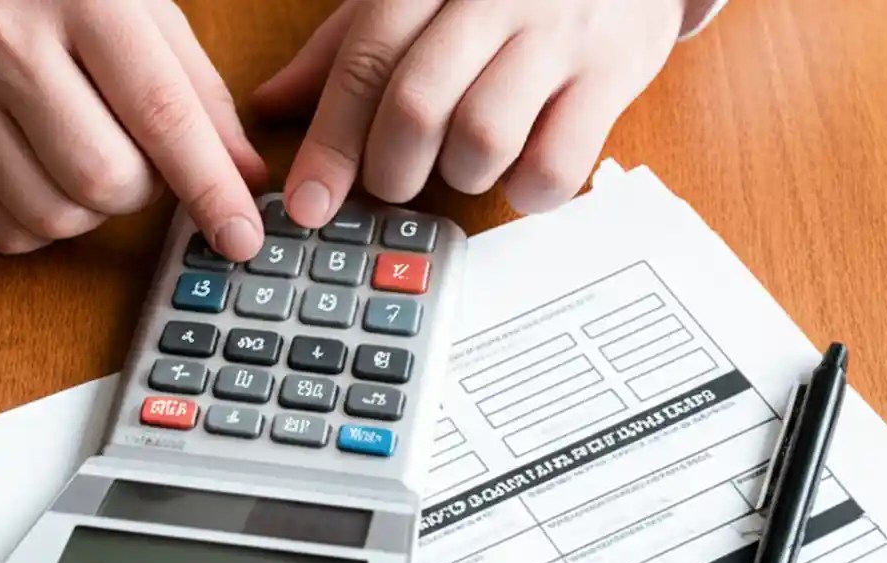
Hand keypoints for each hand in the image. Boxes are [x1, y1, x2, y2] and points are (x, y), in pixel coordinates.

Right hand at [0, 0, 267, 257]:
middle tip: (137, 156)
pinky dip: (44, 225)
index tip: (241, 235)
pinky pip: (8, 233)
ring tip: (85, 154)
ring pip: (56, 215)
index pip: (160, 114)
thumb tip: (246, 178)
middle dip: (142, 190)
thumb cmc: (61, 2)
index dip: (210, 186)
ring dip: (93, 210)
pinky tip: (43, 174)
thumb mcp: (144, 17)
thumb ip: (200, 96)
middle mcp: (6, 41)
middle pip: (104, 178)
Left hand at [253, 0, 688, 225]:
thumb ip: (347, 49)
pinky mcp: (615, 72)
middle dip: (391, 170)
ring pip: (483, 137)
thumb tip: (272, 105)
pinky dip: (526, 190)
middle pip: (417, 105)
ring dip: (460, 177)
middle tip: (394, 182)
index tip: (309, 204)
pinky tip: (519, 174)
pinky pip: (558, 161)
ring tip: (464, 164)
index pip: (365, 61)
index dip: (329, 143)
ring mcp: (559, 33)